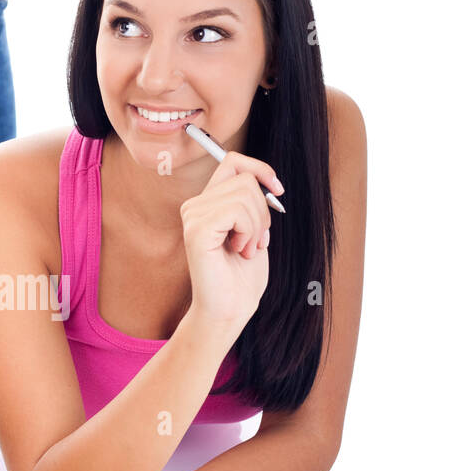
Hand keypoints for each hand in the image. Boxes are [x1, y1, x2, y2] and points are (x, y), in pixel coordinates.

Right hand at [181, 150, 281, 331]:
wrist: (229, 309)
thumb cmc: (241, 276)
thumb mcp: (253, 230)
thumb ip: (252, 202)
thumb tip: (265, 179)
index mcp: (206, 203)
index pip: (233, 161)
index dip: (260, 169)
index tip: (278, 190)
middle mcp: (194, 206)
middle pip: (245, 179)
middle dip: (263, 212)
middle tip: (255, 242)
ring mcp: (192, 216)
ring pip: (245, 194)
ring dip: (257, 226)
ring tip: (247, 249)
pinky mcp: (197, 230)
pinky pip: (238, 211)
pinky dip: (249, 232)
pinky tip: (239, 251)